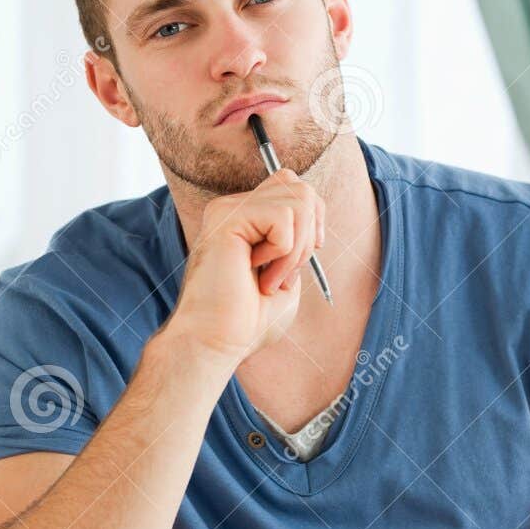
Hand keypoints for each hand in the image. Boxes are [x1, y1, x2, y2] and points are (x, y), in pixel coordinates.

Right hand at [162, 168, 325, 368]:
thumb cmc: (248, 320)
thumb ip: (300, 239)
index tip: (295, 262)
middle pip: (300, 187)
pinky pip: (283, 217)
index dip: (311, 221)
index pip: (293, 186)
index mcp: (246, 219)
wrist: (217, 342)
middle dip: (309, 235)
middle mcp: (234, 207)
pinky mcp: (227, 216)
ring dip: (296, 250)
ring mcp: (228, 208)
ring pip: (298, 200)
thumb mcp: (288, 274)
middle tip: (284, 273)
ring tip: (269, 278)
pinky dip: (283, 252)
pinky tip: (256, 272)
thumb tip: (312, 212)